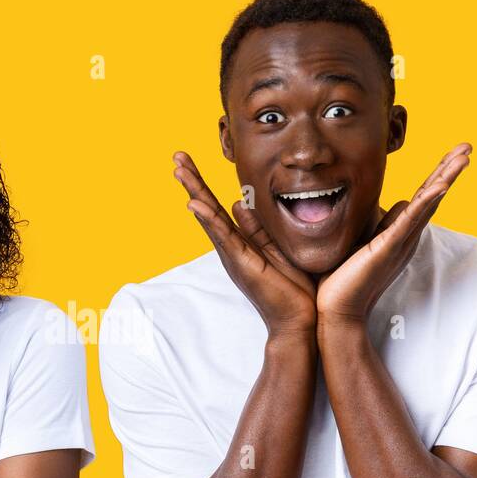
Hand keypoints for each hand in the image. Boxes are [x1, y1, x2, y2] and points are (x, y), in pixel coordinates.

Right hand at [173, 151, 316, 338]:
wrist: (300, 322)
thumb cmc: (293, 289)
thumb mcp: (276, 248)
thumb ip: (257, 228)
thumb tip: (239, 203)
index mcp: (240, 242)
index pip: (218, 207)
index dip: (204, 184)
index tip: (189, 161)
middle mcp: (231, 248)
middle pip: (207, 208)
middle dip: (193, 181)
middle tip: (177, 155)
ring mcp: (233, 256)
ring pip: (210, 219)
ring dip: (195, 193)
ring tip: (180, 170)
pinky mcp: (241, 265)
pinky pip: (224, 238)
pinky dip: (209, 221)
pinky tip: (195, 204)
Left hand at [315, 142, 471, 329]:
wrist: (336, 309)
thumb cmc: (344, 278)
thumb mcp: (364, 240)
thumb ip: (380, 222)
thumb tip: (395, 202)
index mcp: (399, 233)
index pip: (422, 197)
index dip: (438, 174)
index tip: (455, 153)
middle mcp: (405, 236)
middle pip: (432, 196)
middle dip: (450, 170)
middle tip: (468, 147)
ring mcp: (399, 241)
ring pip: (427, 204)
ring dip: (445, 178)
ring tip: (464, 157)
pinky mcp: (388, 248)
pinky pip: (410, 221)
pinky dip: (425, 202)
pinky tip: (439, 185)